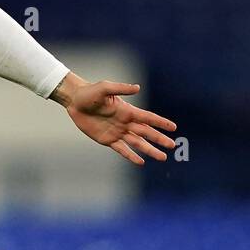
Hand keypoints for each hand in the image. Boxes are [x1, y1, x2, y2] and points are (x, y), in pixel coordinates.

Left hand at [53, 74, 177, 165]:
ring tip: (162, 157)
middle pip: (146, 132)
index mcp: (127, 110)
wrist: (75, 101)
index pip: (148, 118)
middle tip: (172, 146)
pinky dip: (131, 155)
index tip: (173, 127)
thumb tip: (138, 88)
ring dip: (150, 150)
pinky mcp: (107, 139)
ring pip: (137, 143)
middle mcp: (125, 122)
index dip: (160, 122)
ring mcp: (117, 132)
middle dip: (159, 139)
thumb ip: (121, 89)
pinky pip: (122, 149)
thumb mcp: (105, 88)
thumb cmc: (90, 92)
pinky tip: (141, 161)